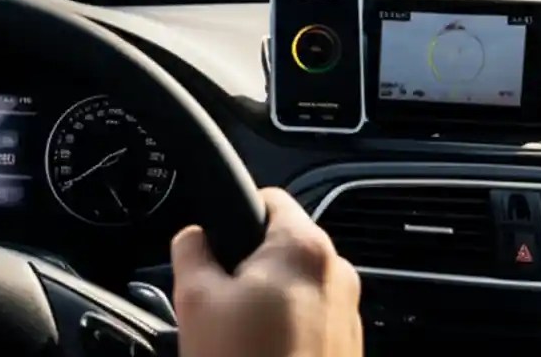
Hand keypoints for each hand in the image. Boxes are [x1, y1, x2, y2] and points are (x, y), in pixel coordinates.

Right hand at [171, 188, 361, 356]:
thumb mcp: (194, 299)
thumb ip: (191, 248)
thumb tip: (194, 236)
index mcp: (304, 248)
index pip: (267, 199)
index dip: (233, 218)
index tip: (214, 249)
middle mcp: (338, 273)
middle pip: (280, 246)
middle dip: (247, 267)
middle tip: (218, 303)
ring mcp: (349, 313)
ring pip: (294, 285)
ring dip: (266, 300)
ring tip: (239, 337)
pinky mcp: (349, 347)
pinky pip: (310, 319)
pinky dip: (285, 328)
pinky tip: (261, 355)